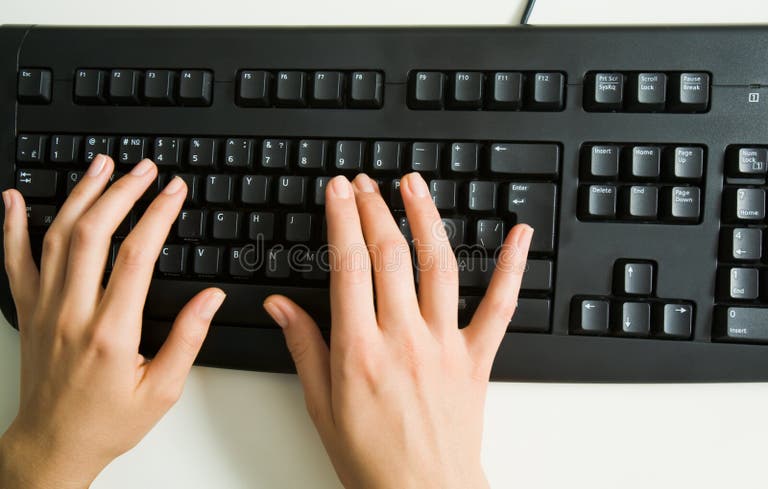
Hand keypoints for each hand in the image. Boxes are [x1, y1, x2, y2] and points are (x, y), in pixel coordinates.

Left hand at [0, 156, 224, 488]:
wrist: (54, 444)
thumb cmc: (108, 421)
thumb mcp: (162, 389)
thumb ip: (188, 338)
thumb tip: (211, 298)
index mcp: (111, 332)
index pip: (136, 256)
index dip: (158, 215)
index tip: (174, 190)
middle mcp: (73, 313)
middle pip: (94, 233)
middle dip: (122, 192)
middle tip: (144, 168)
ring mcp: (44, 309)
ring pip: (56, 237)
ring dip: (81, 195)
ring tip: (102, 165)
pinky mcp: (28, 312)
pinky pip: (13, 260)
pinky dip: (11, 225)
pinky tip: (14, 197)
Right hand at [263, 173, 531, 488]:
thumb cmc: (372, 458)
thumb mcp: (322, 406)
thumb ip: (304, 347)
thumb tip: (280, 306)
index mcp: (360, 350)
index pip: (349, 266)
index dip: (342, 219)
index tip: (338, 191)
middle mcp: (404, 339)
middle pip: (389, 255)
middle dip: (374, 208)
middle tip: (363, 183)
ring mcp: (445, 344)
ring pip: (439, 266)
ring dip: (425, 218)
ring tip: (412, 184)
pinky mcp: (477, 357)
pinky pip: (501, 305)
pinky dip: (513, 267)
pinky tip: (519, 234)